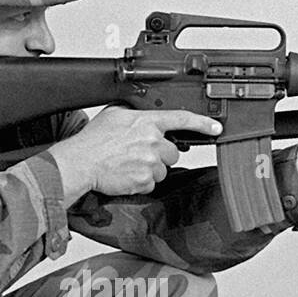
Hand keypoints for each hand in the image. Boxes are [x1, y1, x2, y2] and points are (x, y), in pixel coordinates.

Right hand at [50, 106, 220, 200]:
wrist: (81, 163)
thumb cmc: (93, 140)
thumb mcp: (114, 114)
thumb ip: (135, 112)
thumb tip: (143, 113)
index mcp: (147, 121)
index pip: (182, 119)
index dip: (203, 123)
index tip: (216, 127)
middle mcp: (152, 141)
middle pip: (173, 151)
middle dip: (160, 154)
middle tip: (140, 154)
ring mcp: (150, 162)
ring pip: (163, 169)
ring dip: (150, 169)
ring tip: (129, 164)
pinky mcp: (145, 181)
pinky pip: (151, 184)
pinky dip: (141, 182)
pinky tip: (126, 174)